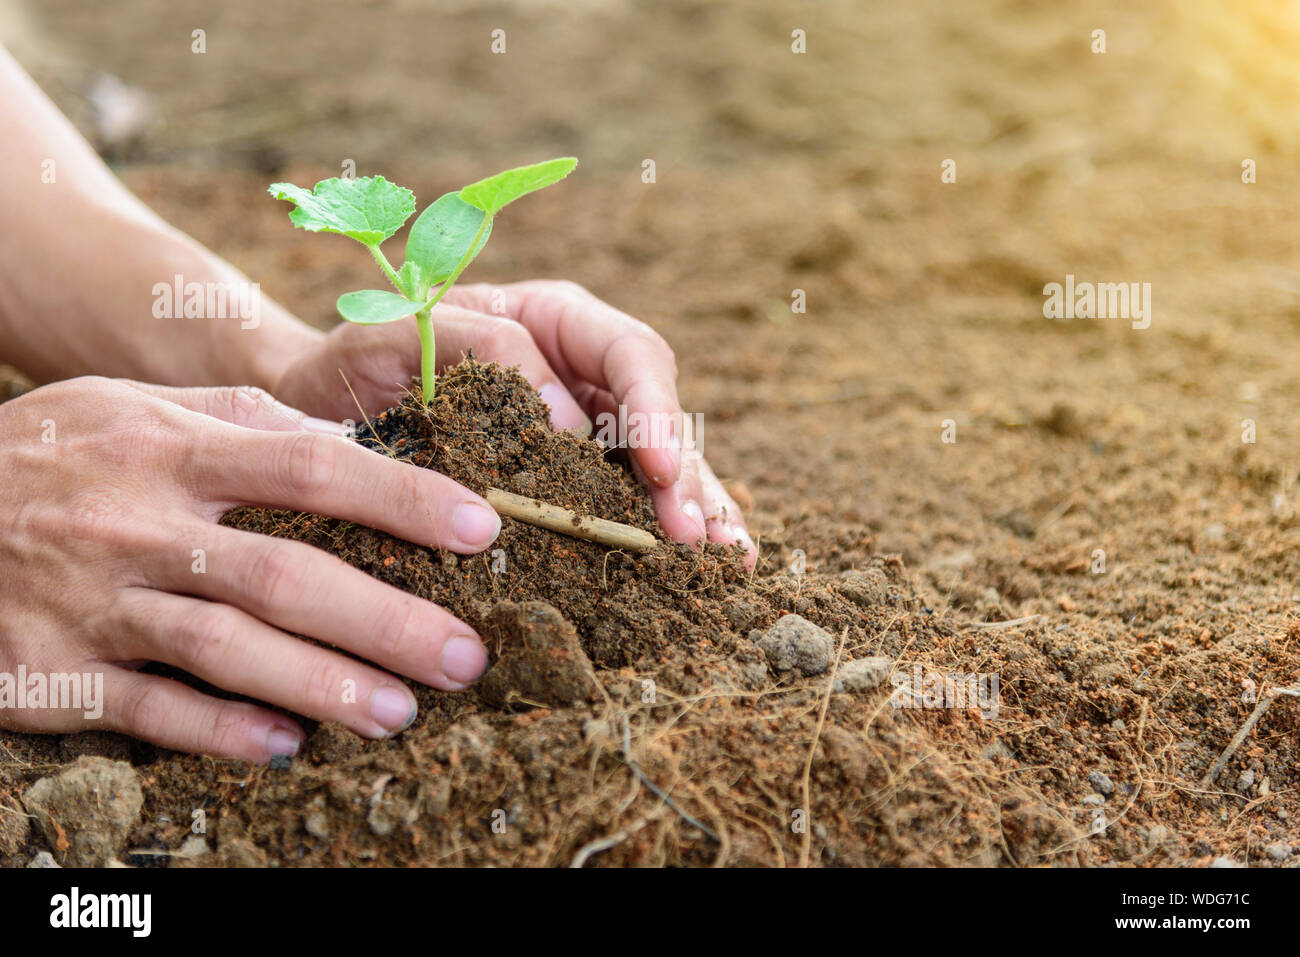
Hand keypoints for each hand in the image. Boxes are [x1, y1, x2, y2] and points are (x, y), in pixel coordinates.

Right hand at [0, 377, 499, 760]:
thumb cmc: (53, 455)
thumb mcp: (134, 409)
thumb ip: (238, 424)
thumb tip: (350, 446)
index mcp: (169, 448)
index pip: (310, 468)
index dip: (402, 499)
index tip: (482, 529)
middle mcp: (137, 525)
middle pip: (283, 576)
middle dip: (385, 620)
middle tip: (464, 656)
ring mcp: (93, 602)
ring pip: (225, 652)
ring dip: (322, 685)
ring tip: (400, 712)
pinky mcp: (52, 673)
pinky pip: (151, 710)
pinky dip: (222, 730)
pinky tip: (286, 744)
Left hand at [274, 280, 756, 564]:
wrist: (316, 409)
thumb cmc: (356, 360)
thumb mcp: (402, 333)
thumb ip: (482, 350)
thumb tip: (567, 421)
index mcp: (555, 320)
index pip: (629, 355)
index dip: (653, 411)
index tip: (655, 472)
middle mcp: (583, 374)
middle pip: (659, 416)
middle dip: (681, 477)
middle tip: (690, 538)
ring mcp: (584, 431)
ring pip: (659, 464)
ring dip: (694, 511)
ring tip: (724, 561)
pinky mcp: (571, 484)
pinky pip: (630, 504)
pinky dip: (665, 535)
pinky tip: (703, 569)